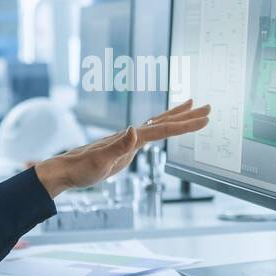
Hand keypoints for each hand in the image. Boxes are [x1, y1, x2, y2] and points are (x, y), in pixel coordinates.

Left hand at [33, 100, 209, 195]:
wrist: (66, 170)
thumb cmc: (82, 168)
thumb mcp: (100, 161)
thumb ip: (118, 146)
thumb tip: (135, 130)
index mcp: (131, 138)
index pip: (164, 129)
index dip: (186, 124)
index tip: (204, 118)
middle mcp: (132, 135)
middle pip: (165, 121)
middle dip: (187, 115)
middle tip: (208, 106)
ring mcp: (130, 139)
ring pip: (159, 124)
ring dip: (177, 116)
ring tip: (192, 106)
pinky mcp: (126, 147)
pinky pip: (151, 134)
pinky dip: (163, 127)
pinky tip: (165, 127)